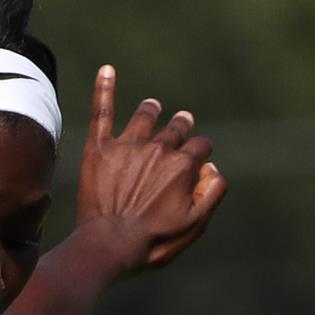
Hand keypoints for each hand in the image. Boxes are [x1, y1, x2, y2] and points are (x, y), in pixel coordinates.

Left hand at [73, 64, 224, 276]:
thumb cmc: (154, 242)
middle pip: (176, 128)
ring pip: (146, 117)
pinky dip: (105, 88)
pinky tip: (106, 69)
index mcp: (183, 166)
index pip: (200, 147)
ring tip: (153, 107)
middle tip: (182, 123)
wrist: (109, 245)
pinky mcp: (100, 148)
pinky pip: (102, 111)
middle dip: (182, 126)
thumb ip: (212, 193)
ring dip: (153, 110)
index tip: (197, 161)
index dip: (201, 153)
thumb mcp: (194, 225)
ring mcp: (129, 146)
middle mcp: (159, 149)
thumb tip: (214, 168)